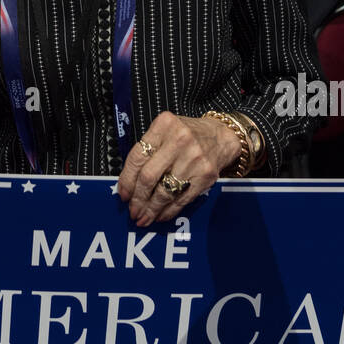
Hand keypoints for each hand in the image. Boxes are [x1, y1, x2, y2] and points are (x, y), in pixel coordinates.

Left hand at [116, 111, 240, 226]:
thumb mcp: (165, 130)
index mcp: (164, 125)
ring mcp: (194, 159)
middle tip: (132, 210)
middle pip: (149, 177)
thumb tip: (129, 184)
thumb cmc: (187, 135)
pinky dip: (169, 211)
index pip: (137, 157)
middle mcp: (179, 140)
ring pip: (165, 192)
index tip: (123, 194)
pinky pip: (182, 199)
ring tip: (144, 218)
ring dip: (151, 209)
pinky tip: (161, 216)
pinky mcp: (206, 175)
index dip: (127, 180)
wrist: (221, 136)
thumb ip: (148, 150)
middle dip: (138, 198)